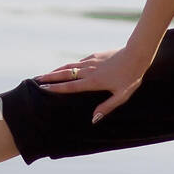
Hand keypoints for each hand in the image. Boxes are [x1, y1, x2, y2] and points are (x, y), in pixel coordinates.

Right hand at [34, 45, 151, 123]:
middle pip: (65, 74)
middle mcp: (88, 71)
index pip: (70, 86)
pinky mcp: (95, 55)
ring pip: (70, 66)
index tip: (42, 89)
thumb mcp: (122, 96)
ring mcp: (91, 61)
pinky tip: (67, 67)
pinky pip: (78, 61)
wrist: (137, 54)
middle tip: (36, 80)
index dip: (55, 88)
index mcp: (93, 82)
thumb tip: (94, 119)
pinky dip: (69, 65)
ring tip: (46, 74)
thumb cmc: (131, 77)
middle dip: (49, 78)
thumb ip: (107, 107)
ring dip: (57, 70)